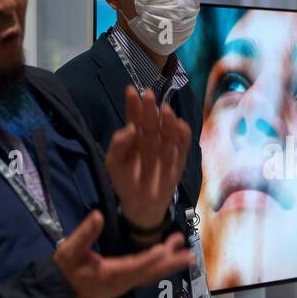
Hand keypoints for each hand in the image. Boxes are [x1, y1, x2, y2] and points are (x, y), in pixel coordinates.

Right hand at [53, 211, 195, 297]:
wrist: (59, 295)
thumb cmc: (64, 272)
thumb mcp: (69, 251)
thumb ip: (84, 234)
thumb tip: (97, 215)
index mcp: (110, 274)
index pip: (135, 265)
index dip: (151, 257)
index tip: (165, 249)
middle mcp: (122, 282)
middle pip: (151, 272)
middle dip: (171, 263)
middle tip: (190, 255)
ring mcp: (124, 285)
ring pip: (151, 275)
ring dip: (169, 265)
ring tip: (187, 255)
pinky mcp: (123, 284)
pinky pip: (146, 276)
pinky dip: (159, 268)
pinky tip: (168, 261)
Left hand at [104, 86, 190, 228]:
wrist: (139, 206)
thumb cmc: (124, 182)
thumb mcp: (113, 163)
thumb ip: (118, 144)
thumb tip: (130, 127)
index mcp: (134, 136)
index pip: (133, 117)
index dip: (133, 104)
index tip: (131, 91)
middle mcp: (151, 138)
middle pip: (152, 120)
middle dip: (150, 107)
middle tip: (149, 95)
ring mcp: (165, 148)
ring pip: (168, 130)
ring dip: (168, 119)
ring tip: (165, 110)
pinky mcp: (178, 160)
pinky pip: (182, 146)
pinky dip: (183, 136)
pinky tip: (181, 125)